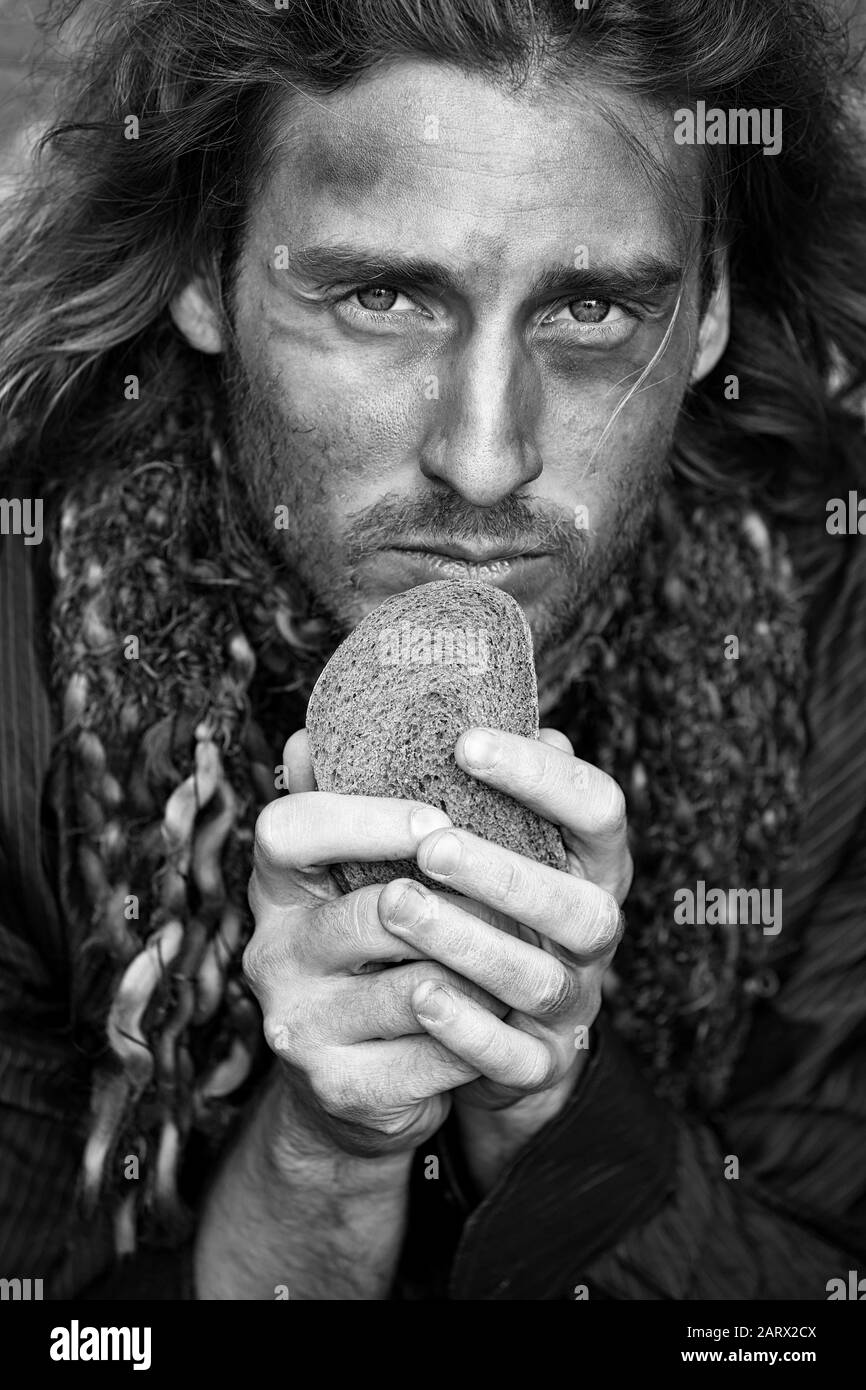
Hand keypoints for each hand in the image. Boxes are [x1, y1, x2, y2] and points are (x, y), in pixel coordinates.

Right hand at [243, 738, 504, 1158]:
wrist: (358, 1089)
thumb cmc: (380, 954)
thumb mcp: (369, 873)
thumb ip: (385, 800)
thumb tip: (429, 725)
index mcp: (277, 884)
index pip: (286, 828)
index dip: (366, 818)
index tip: (439, 818)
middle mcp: (272, 950)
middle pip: (373, 911)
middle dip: (464, 902)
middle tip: (517, 893)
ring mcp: (299, 1025)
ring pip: (418, 988)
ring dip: (487, 968)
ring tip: (532, 952)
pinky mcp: (341, 1088)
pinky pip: (435, 1057)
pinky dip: (484, 1033)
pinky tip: (509, 1016)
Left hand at [376, 727, 630, 1147]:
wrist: (482, 1028)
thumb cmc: (466, 903)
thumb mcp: (459, 843)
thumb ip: (414, 787)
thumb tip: (321, 734)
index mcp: (586, 862)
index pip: (597, 807)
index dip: (544, 775)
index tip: (466, 742)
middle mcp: (590, 929)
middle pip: (579, 903)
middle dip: (504, 871)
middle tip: (430, 843)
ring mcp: (571, 1002)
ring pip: (541, 979)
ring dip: (471, 942)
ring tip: (397, 907)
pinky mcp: (539, 1064)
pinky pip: (514, 1055)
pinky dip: (469, 1029)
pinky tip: (420, 994)